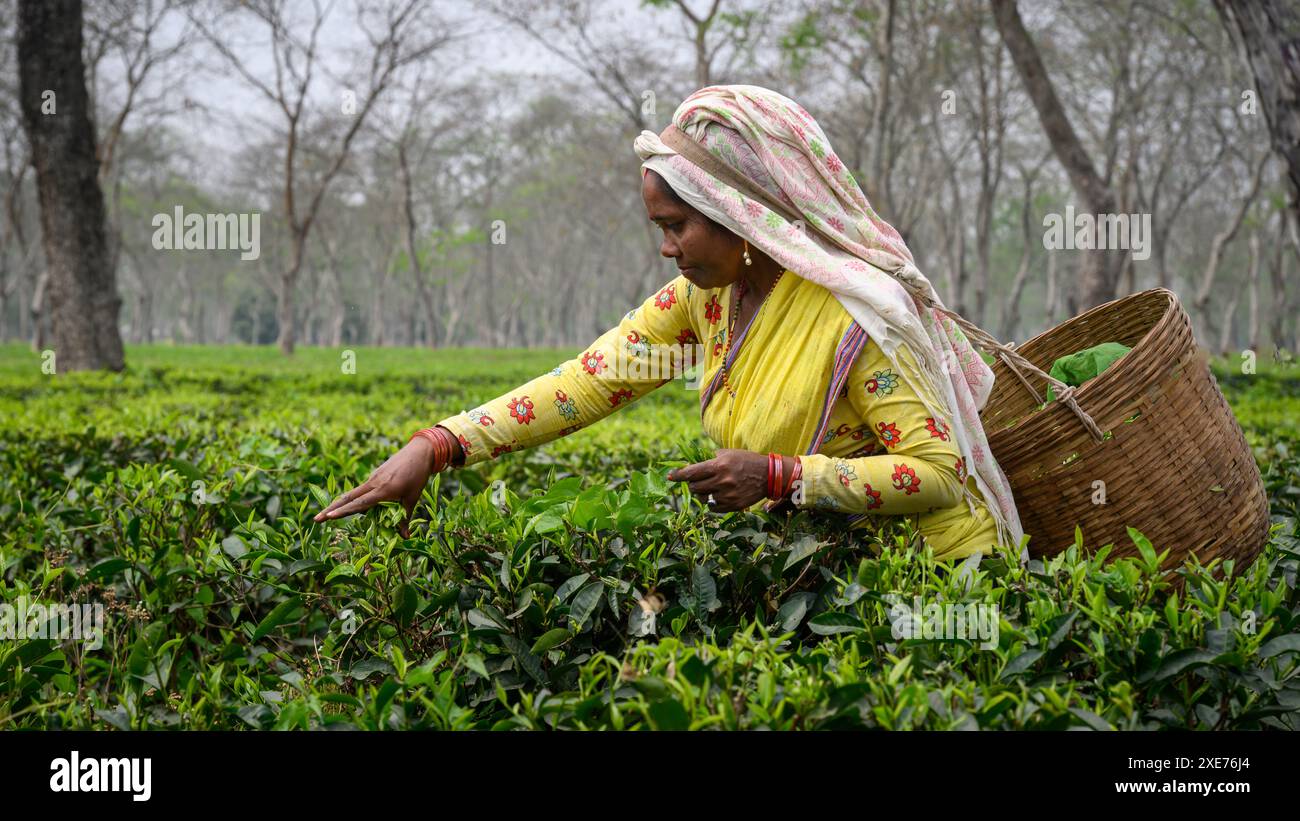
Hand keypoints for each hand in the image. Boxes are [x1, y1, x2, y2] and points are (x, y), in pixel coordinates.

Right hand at [313, 437, 437, 536]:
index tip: (328, 517)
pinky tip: (353, 508)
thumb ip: (405, 518)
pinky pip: (362, 490)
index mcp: (383, 490)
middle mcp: (373, 483)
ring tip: (326, 515)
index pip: (359, 504)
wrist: (420, 452)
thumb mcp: (413, 498)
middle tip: (316, 519)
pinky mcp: (374, 475)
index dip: (343, 512)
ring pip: (352, 494)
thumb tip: (405, 537)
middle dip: (331, 508)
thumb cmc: (418, 476)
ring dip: (340, 504)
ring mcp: (372, 478)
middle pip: (348, 498)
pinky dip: (355, 499)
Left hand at [666, 447, 769, 512]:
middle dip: (692, 484)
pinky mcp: (733, 505)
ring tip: (710, 487)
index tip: (670, 477)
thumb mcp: (728, 453)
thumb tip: (691, 464)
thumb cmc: (746, 461)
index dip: (678, 475)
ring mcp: (728, 495)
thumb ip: (710, 458)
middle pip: (695, 487)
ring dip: (702, 493)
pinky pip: (713, 508)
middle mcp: (722, 481)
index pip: (691, 472)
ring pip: (703, 498)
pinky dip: (712, 502)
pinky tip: (717, 495)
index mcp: (719, 466)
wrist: (768, 475)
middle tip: (696, 481)